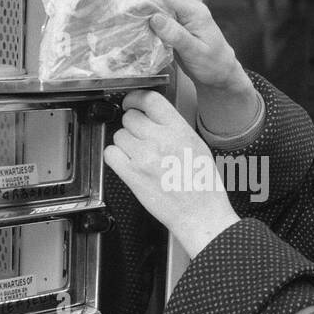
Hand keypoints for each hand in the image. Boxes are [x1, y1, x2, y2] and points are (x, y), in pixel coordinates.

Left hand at [103, 89, 239, 257]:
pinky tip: (127, 163)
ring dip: (125, 143)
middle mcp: (161, 140)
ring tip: (139, 156)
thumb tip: (155, 117)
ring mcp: (144, 157)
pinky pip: (111, 153)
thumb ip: (175, 128)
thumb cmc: (203, 185)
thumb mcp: (197, 145)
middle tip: (140, 138)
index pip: (150, 100)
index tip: (132, 103)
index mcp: (179, 130)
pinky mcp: (132, 175)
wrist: (201, 214)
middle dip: (132, 126)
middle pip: (130, 117)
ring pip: (119, 135)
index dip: (136, 99)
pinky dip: (115, 157)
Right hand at [117, 0, 260, 136]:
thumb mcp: (195, 51)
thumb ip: (176, 35)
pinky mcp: (176, 27)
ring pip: (156, 5)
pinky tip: (132, 19)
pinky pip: (157, 18)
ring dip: (138, 4)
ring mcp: (181, 18)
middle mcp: (187, 10)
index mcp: (194, 11)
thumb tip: (156, 18)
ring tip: (118, 4)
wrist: (222, 77)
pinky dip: (144, 16)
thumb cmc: (214, 65)